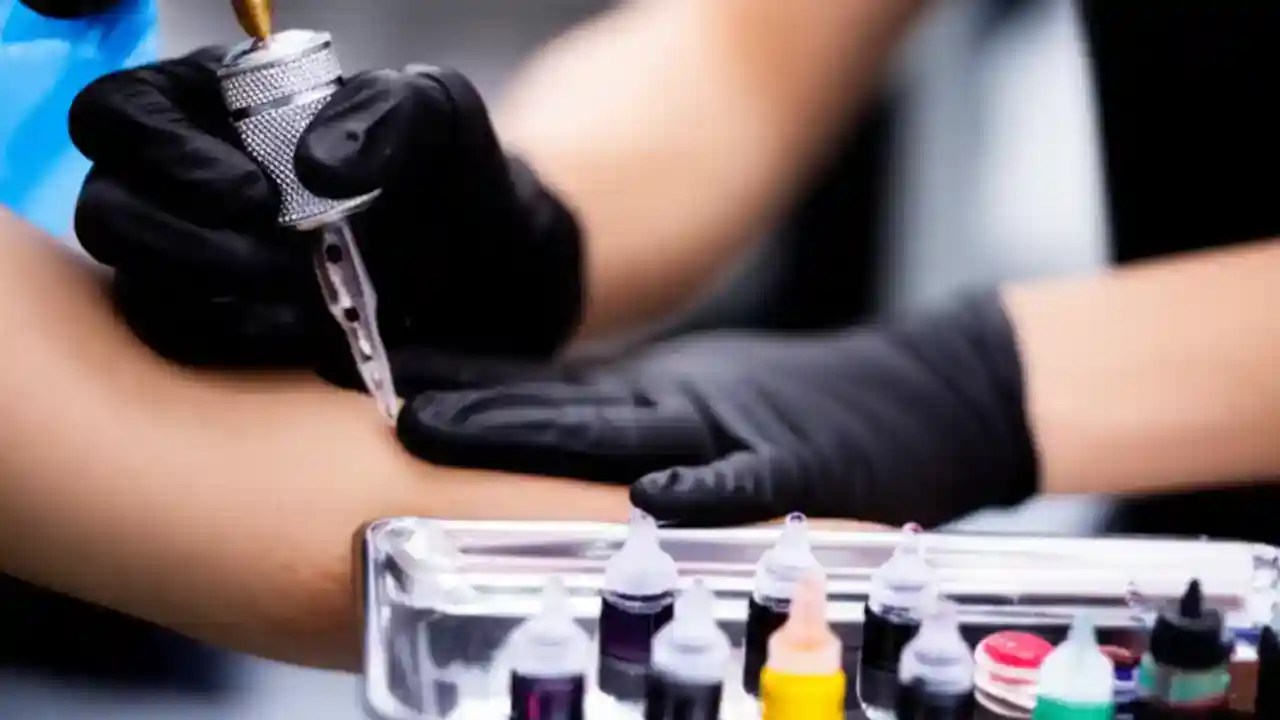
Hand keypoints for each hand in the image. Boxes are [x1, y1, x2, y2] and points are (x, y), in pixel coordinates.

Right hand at [69, 48, 582, 374]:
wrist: (501, 288)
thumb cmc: (459, 186)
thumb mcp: (442, 122)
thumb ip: (391, 113)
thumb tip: (320, 165)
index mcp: (219, 111)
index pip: (123, 113)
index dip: (161, 152)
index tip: (252, 195)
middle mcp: (187, 191)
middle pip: (109, 213)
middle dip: (188, 245)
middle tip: (284, 264)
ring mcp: (197, 270)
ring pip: (139, 291)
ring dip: (217, 306)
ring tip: (311, 309)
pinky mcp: (221, 338)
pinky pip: (186, 352)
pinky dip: (243, 350)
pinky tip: (314, 344)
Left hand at [393, 292, 1038, 527]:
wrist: (921, 394)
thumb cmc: (797, 407)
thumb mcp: (698, 394)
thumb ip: (622, 412)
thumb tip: (526, 419)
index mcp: (654, 396)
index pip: (541, 390)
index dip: (460, 385)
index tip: (374, 379)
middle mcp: (678, 407)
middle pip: (559, 408)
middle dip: (471, 409)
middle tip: (385, 405)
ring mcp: (736, 433)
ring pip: (625, 434)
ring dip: (533, 434)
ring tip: (450, 432)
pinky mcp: (801, 471)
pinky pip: (746, 487)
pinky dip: (701, 493)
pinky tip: (650, 500)